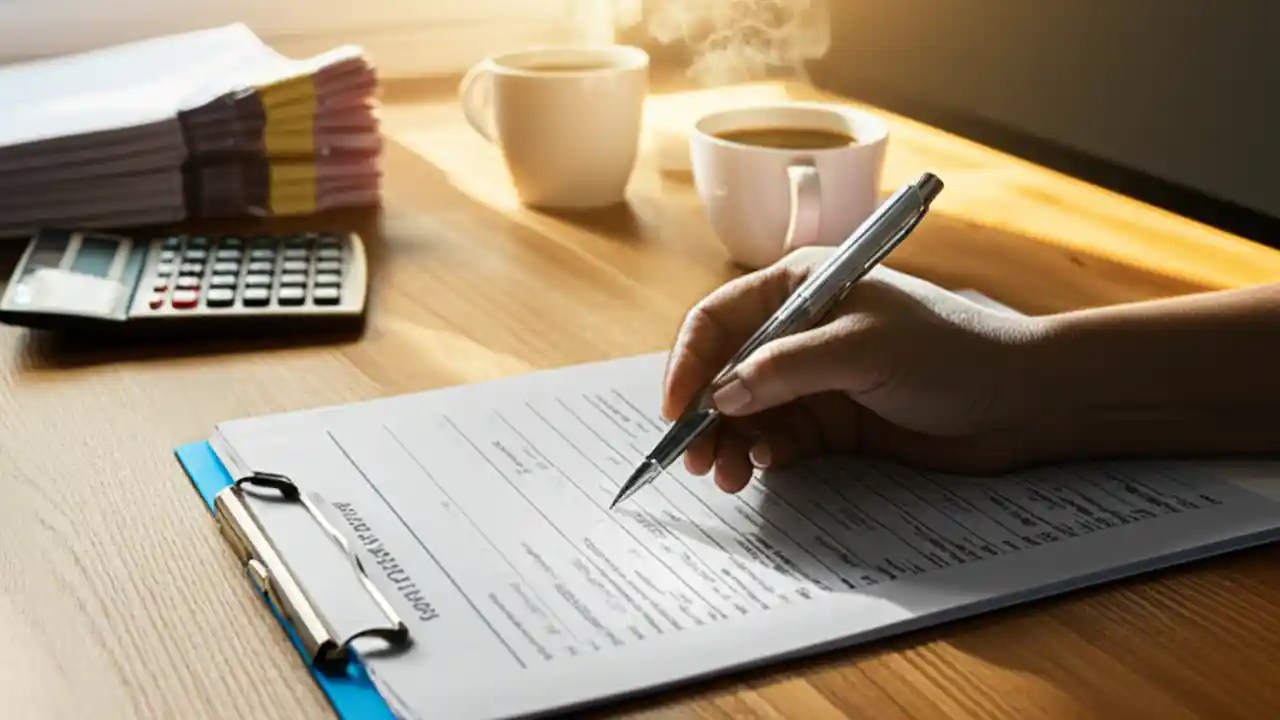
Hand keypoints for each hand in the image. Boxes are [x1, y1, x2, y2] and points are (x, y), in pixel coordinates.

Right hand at [662, 246, 1052, 492]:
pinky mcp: (832, 422)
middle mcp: (799, 330)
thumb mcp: (862, 348)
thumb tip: (721, 395)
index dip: (690, 362)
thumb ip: (785, 369)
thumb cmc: (949, 352)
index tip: (676, 410)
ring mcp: (814, 378)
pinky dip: (763, 454)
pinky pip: (777, 437)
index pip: (720, 319)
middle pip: (725, 371)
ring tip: (725, 474)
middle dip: (704, 413)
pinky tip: (765, 466)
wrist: (1021, 401)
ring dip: (728, 441)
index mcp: (800, 287)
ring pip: (746, 411)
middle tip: (694, 458)